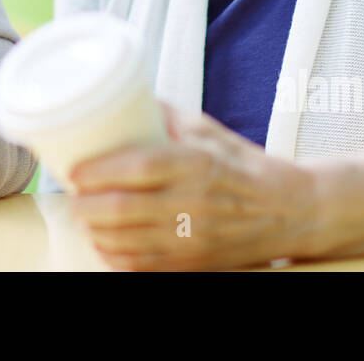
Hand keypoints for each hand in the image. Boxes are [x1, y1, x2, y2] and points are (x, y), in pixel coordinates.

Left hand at [67, 103, 323, 270]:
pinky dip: (116, 257)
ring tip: (84, 219)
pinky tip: (106, 244)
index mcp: (197, 163)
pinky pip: (142, 267)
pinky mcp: (195, 264)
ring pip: (127, 242)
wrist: (291, 212)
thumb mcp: (208, 130)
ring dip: (95, 232)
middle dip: (85, 207)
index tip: (75, 171)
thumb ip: (165, 116)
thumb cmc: (244, 166)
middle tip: (72, 198)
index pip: (138, 168)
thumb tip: (121, 96)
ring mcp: (194, 238)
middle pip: (123, 209)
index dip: (99, 171)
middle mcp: (194, 202)